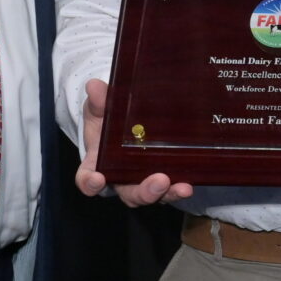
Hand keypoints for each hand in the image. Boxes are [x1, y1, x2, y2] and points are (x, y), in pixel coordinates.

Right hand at [73, 77, 193, 207]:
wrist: (122, 121)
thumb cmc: (105, 119)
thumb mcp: (99, 108)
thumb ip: (98, 100)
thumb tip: (95, 87)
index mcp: (97, 164)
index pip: (88, 179)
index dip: (91, 183)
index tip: (98, 179)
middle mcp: (119, 178)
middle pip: (128, 193)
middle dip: (144, 192)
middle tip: (159, 182)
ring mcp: (141, 180)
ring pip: (152, 194)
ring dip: (168, 193)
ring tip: (183, 187)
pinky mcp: (161, 178)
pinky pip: (169, 187)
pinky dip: (179, 187)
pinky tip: (192, 181)